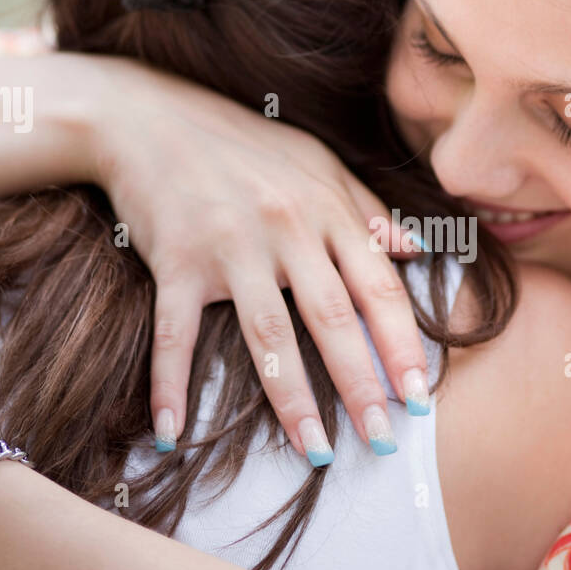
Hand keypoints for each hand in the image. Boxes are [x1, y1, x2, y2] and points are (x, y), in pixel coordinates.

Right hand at [88, 61, 432, 461]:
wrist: (148, 116)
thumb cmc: (242, 145)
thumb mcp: (316, 163)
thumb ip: (366, 210)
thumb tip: (417, 250)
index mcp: (326, 210)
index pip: (378, 288)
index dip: (403, 346)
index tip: (421, 398)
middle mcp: (286, 229)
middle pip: (332, 319)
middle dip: (363, 385)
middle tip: (384, 441)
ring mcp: (229, 246)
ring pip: (267, 335)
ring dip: (293, 401)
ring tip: (318, 453)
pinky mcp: (175, 260)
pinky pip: (174, 332)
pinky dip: (170, 385)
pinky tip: (174, 434)